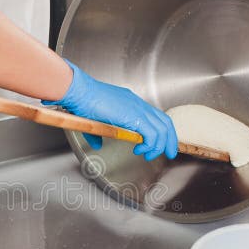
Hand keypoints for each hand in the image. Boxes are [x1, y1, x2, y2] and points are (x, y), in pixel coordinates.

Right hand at [43, 61, 177, 160]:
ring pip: (162, 128)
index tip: (160, 143)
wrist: (79, 92)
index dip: (161, 131)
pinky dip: (150, 145)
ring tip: (150, 155)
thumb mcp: (93, 121)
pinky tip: (140, 150)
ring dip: (159, 145)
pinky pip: (152, 134)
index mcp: (130, 102)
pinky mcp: (135, 116)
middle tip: (169, 152)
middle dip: (169, 139)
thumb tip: (98, 145)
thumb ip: (99, 134)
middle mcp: (138, 104)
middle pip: (164, 121)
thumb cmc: (82, 102)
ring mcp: (138, 109)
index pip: (155, 116)